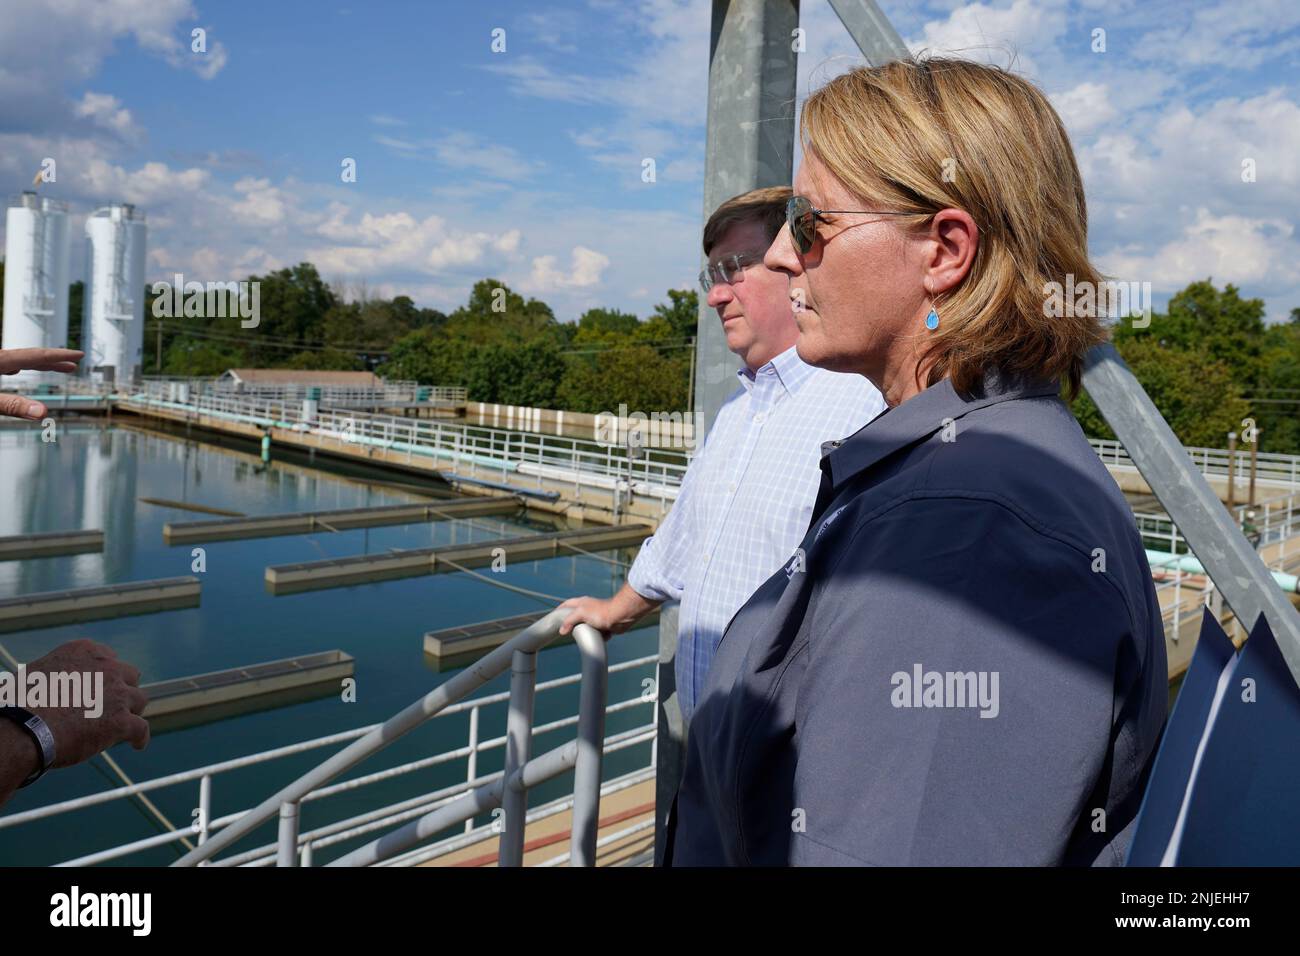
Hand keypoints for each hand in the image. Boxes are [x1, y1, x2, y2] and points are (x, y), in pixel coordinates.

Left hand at [0, 348, 83, 418]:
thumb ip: (13, 405)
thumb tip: (43, 412)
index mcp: (1, 360)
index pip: (37, 356)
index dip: (61, 356)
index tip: (79, 355)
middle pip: (32, 357)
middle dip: (55, 360)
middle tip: (74, 364)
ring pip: (20, 360)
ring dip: (39, 365)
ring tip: (55, 368)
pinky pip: (8, 364)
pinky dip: (20, 367)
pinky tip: (18, 370)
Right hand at [23, 639, 149, 767]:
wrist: (23, 728)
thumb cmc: (17, 704)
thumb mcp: (34, 674)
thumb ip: (53, 674)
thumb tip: (46, 685)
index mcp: (83, 651)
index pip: (108, 657)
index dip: (106, 674)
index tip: (102, 684)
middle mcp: (106, 667)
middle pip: (129, 676)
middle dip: (123, 689)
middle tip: (113, 704)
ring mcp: (117, 694)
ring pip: (138, 700)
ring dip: (132, 711)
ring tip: (124, 723)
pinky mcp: (121, 721)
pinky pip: (141, 728)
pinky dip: (140, 737)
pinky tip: (137, 744)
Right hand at [558, 595, 637, 638]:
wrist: (620, 617)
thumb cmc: (601, 612)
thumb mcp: (580, 614)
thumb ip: (569, 620)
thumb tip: (562, 630)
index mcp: (581, 603)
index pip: (566, 605)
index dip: (559, 610)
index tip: (553, 618)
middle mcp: (588, 609)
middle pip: (575, 617)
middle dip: (573, 625)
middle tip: (567, 632)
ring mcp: (596, 617)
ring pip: (586, 627)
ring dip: (587, 632)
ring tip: (587, 635)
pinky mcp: (604, 625)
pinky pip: (597, 633)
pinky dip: (599, 636)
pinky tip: (600, 636)